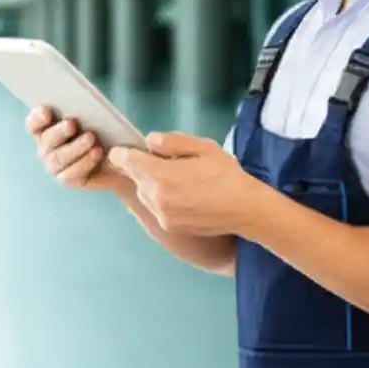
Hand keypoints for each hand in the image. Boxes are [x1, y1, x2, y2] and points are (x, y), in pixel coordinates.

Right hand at [26, 106, 130, 191]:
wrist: (118, 159)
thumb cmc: (106, 132)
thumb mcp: (98, 119)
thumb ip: (85, 112)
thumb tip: (78, 110)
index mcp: (48, 127)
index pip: (34, 124)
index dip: (37, 118)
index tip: (47, 112)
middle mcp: (47, 147)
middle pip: (46, 139)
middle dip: (58, 132)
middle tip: (72, 124)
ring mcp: (55, 165)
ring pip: (56, 158)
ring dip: (74, 147)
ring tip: (91, 138)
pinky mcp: (67, 179)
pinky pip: (69, 174)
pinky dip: (84, 162)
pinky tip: (97, 153)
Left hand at [107, 132, 265, 235]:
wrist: (245, 209)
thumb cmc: (226, 174)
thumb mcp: (202, 147)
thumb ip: (171, 141)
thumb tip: (149, 141)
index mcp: (160, 174)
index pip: (125, 161)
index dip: (123, 152)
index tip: (125, 149)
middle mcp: (155, 197)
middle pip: (135, 177)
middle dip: (143, 168)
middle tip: (165, 162)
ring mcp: (161, 214)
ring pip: (145, 194)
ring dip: (152, 185)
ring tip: (178, 179)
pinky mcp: (168, 226)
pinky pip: (156, 208)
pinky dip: (163, 200)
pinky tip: (184, 196)